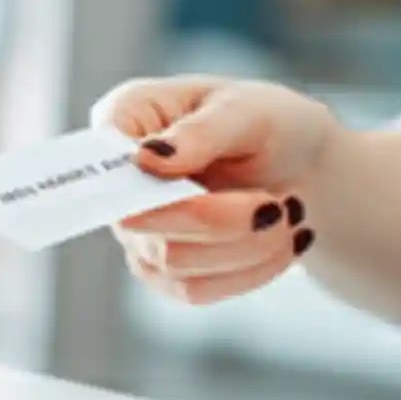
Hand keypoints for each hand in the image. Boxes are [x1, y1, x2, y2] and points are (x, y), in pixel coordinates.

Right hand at [91, 76, 336, 303]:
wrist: (296, 163)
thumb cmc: (264, 121)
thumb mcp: (247, 111)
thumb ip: (201, 131)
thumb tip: (147, 157)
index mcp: (126, 118)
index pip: (103, 158)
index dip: (136, 184)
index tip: (191, 183)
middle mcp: (119, 179)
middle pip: (143, 221)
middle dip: (223, 221)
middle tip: (283, 207)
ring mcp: (136, 231)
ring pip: (174, 263)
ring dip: (246, 248)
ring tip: (289, 217)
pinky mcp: (162, 271)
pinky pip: (195, 289)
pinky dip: (249, 271)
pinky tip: (282, 244)